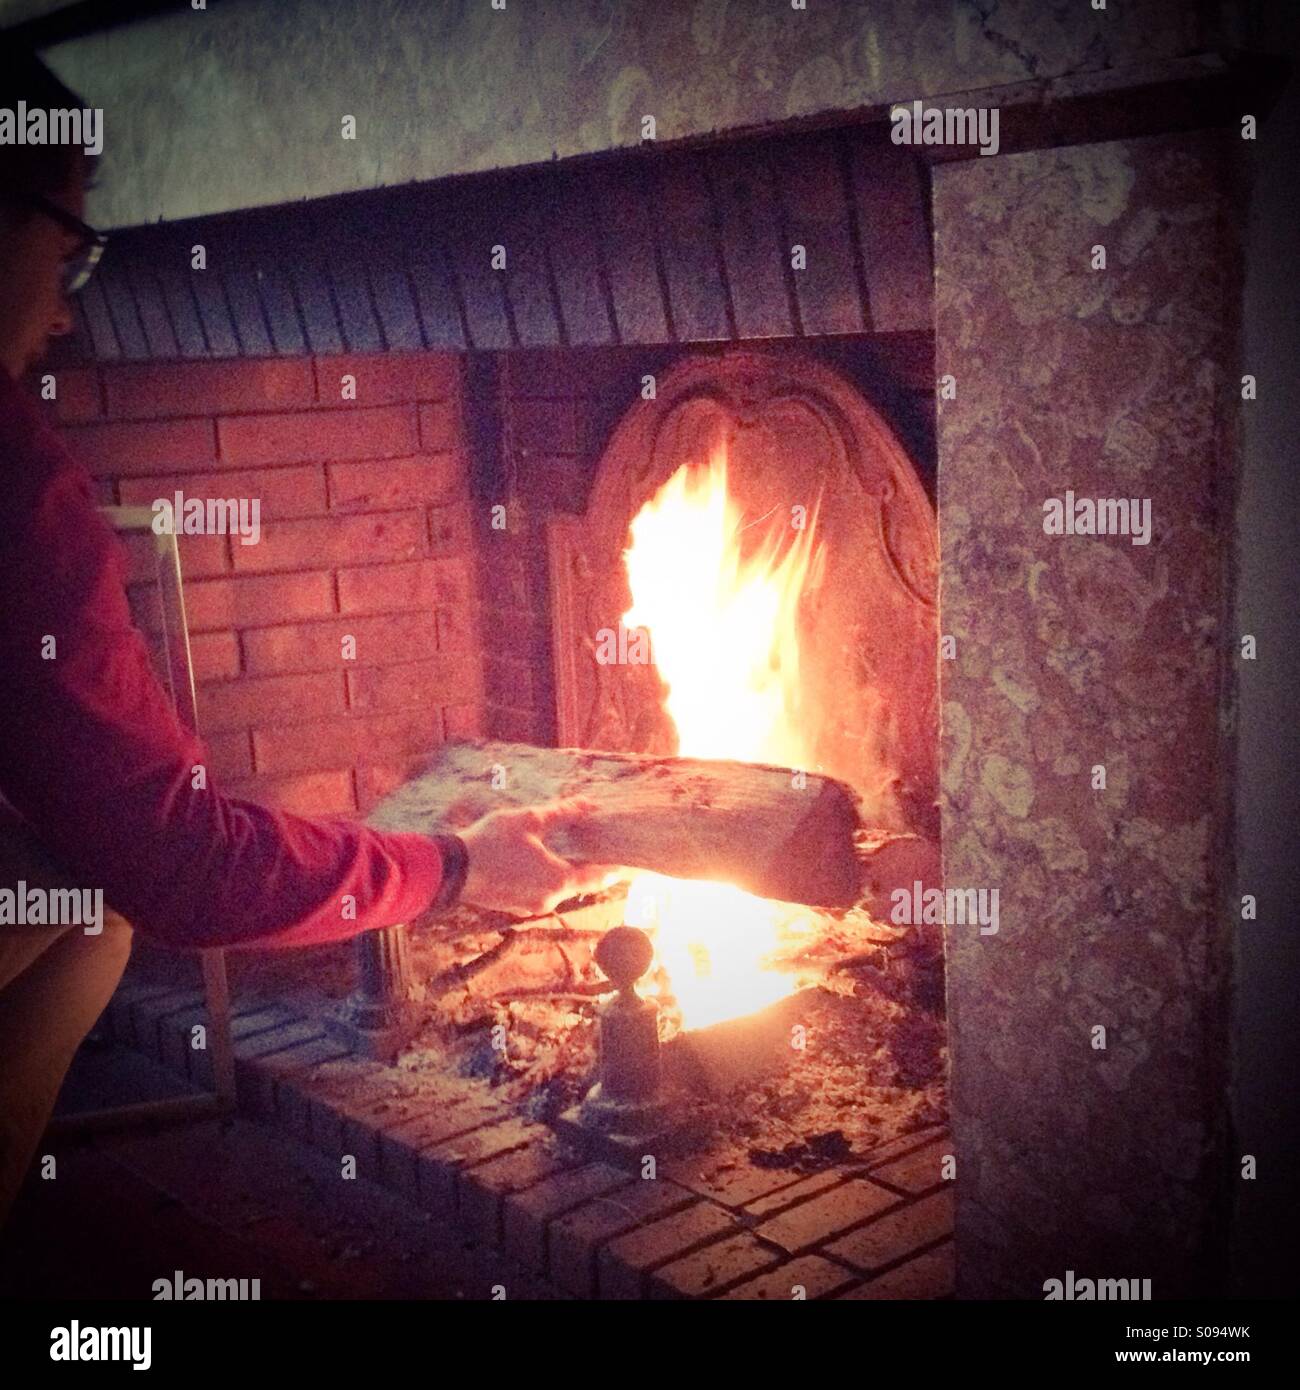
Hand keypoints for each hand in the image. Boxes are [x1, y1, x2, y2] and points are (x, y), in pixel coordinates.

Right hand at [458, 798, 613, 916]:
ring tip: (570, 855)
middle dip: (589, 870)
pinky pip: (539, 892)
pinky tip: (539, 864)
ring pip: (557, 889)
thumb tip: (588, 804)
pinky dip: (545, 879)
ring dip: (565, 874)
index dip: (613, 870)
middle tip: (601, 854)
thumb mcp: (529, 821)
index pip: (597, 877)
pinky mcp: (514, 906)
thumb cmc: (491, 843)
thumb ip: (562, 813)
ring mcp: (530, 905)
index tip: (628, 865)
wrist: (452, 871)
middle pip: (578, 884)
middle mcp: (549, 898)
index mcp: (558, 879)